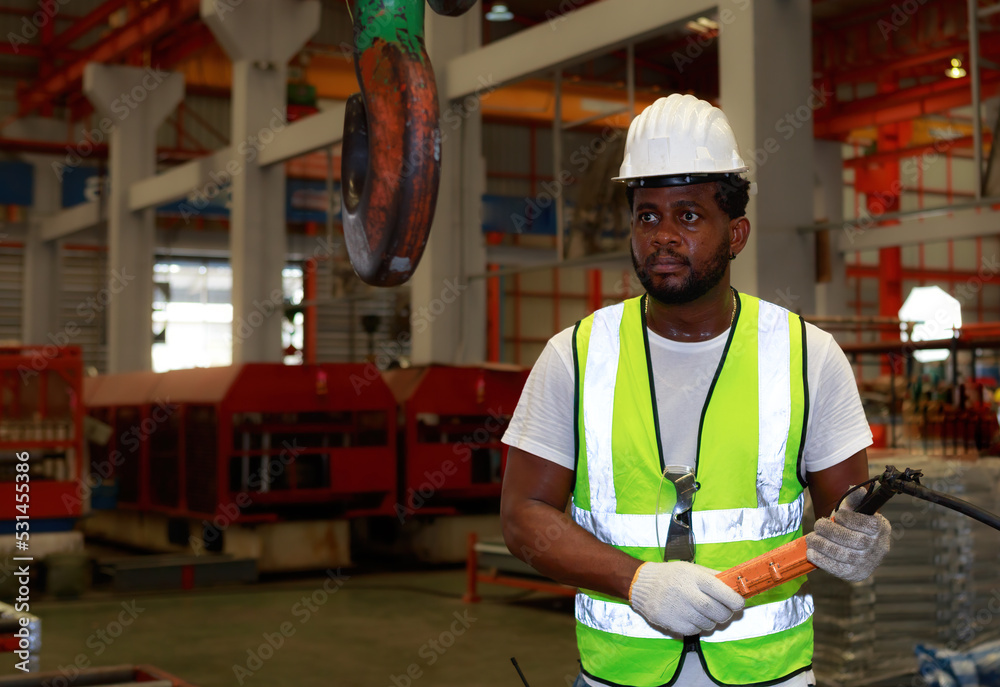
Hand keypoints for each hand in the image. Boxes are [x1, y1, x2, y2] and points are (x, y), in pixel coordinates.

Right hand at [629, 561, 744, 635]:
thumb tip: (735, 584)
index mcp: (693, 577)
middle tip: (726, 611)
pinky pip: (695, 630)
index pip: (721, 591)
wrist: (642, 585)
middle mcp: (686, 593)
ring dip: (713, 621)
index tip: (739, 603)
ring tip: (706, 613)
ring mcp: (678, 610)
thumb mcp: (691, 568)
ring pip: (708, 624)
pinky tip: (693, 617)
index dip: (735, 600)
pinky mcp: (672, 623)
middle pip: (717, 611)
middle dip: (726, 614)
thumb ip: (713, 576)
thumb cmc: (671, 575)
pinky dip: (699, 626)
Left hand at [806, 486, 890, 581]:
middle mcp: (878, 548)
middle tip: (818, 525)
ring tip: (811, 538)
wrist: (857, 548)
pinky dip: (822, 561)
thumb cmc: (854, 526)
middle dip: (832, 532)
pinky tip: (812, 553)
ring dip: (824, 546)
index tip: (837, 515)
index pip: (869, 525)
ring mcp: (868, 563)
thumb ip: (854, 499)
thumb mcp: (856, 510)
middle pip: (855, 541)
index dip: (851, 519)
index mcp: (881, 529)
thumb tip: (854, 489)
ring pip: (845, 556)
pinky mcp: (855, 574)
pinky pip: (838, 569)